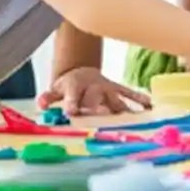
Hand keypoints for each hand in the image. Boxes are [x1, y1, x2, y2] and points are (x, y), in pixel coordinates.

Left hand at [36, 67, 150, 115]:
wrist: (81, 72)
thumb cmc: (68, 86)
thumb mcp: (55, 90)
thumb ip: (48, 98)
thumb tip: (40, 104)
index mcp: (75, 87)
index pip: (74, 95)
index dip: (72, 104)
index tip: (71, 113)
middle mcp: (94, 86)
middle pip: (96, 98)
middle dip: (98, 108)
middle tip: (103, 118)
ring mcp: (107, 88)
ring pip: (114, 99)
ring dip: (122, 108)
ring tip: (132, 118)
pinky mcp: (117, 89)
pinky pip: (129, 93)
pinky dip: (138, 98)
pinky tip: (148, 105)